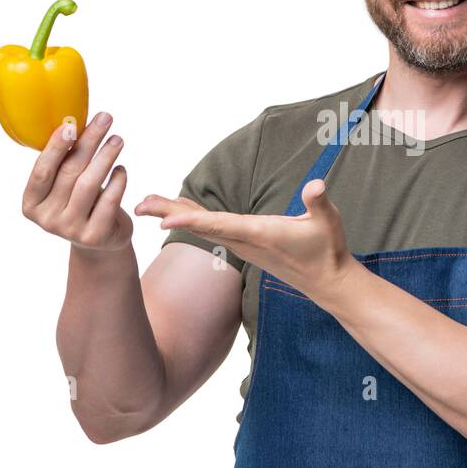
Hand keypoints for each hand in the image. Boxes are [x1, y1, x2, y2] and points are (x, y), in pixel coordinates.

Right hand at [21, 112, 132, 252]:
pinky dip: (118, 181)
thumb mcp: (65, 186)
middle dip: (89, 142)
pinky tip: (122, 169)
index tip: (70, 125)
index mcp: (31, 204)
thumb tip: (73, 121)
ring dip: (105, 157)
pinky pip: (109, 200)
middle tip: (105, 119)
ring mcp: (70, 230)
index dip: (55, 148)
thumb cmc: (80, 202)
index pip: (41, 171)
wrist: (100, 241)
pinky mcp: (95, 235)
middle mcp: (47, 219)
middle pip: (69, 173)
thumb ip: (63, 162)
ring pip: (89, 184)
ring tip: (117, 139)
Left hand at [135, 179, 356, 297]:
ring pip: (203, 226)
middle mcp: (245, 241)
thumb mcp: (327, 222)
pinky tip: (180, 211)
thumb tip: (316, 185)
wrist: (327, 282)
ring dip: (175, 214)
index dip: (190, 221)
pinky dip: (192, 218)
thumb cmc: (327, 250)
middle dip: (169, 213)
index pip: (219, 226)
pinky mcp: (245, 244)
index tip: (163, 220)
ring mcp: (243, 244)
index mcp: (259, 234)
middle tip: (139, 203)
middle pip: (200, 225)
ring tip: (148, 203)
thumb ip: (319, 202)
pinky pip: (211, 229)